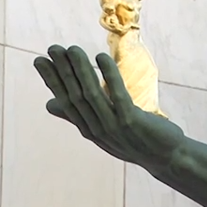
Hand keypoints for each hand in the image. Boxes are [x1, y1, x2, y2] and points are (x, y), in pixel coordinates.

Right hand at [34, 45, 184, 171]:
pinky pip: (117, 94)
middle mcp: (97, 130)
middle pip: (75, 95)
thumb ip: (78, 117)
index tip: (39, 60)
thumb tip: (48, 105)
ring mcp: (114, 126)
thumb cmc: (134, 142)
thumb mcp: (102, 132)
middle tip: (53, 48)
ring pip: (92, 93)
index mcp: (88, 130)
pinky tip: (101, 56)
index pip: (64, 102)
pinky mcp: (132, 121)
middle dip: (63, 70)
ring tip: (73, 49)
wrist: (166, 159)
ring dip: (82, 69)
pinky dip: (108, 74)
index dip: (51, 81)